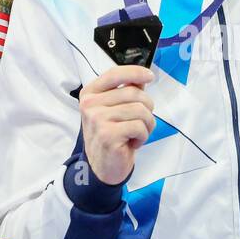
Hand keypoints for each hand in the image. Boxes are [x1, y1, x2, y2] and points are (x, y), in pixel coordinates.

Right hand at [79, 65, 155, 185]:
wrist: (104, 166)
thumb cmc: (112, 135)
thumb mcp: (115, 109)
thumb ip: (126, 92)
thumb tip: (142, 77)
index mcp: (90, 93)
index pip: (115, 74)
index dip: (135, 72)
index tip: (150, 76)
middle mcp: (90, 104)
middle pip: (134, 93)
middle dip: (147, 108)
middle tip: (141, 122)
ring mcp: (97, 119)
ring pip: (140, 110)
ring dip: (146, 124)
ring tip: (136, 133)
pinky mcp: (108, 134)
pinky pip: (139, 126)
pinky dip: (143, 136)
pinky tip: (132, 142)